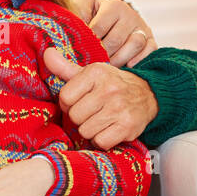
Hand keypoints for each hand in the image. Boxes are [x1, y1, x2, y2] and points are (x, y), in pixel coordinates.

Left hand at [43, 47, 157, 148]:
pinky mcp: (128, 127)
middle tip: (92, 111)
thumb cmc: (113, 85)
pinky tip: (110, 129)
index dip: (69, 103)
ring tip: (101, 119)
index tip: (80, 100)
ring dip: (91, 129)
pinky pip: (100, 142)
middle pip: (74, 116)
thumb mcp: (90, 73)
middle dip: (80, 117)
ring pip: (85, 131)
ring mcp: (119, 108)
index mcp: (96, 73)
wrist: (149, 94)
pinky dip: (103, 140)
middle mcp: (109, 89)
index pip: (65, 97)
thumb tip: (47, 53)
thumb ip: (65, 67)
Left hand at [71, 0, 157, 65]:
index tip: (77, 54)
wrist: (112, 12)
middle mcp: (130, 14)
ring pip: (134, 45)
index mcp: (112, 6)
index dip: (87, 44)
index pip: (98, 28)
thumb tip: (66, 33)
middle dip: (101, 55)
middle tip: (89, 66)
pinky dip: (139, 60)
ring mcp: (142, 26)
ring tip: (105, 67)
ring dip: (118, 60)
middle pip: (115, 40)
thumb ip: (74, 16)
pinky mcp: (150, 38)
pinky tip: (126, 67)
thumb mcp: (81, 7)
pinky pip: (150, 50)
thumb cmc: (91, 13)